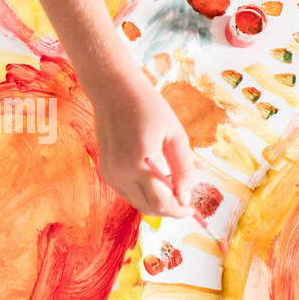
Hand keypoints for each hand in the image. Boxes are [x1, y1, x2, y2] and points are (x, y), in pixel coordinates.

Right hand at [89, 69, 195, 218]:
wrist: (114, 90)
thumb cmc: (148, 106)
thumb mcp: (175, 135)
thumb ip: (183, 169)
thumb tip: (186, 196)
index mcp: (140, 163)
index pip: (162, 202)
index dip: (179, 210)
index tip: (192, 208)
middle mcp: (121, 173)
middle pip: (149, 208)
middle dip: (169, 210)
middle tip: (185, 201)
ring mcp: (110, 174)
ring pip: (137, 204)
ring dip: (156, 203)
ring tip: (172, 186)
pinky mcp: (106, 171)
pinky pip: (128, 193)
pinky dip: (143, 194)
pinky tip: (155, 180)